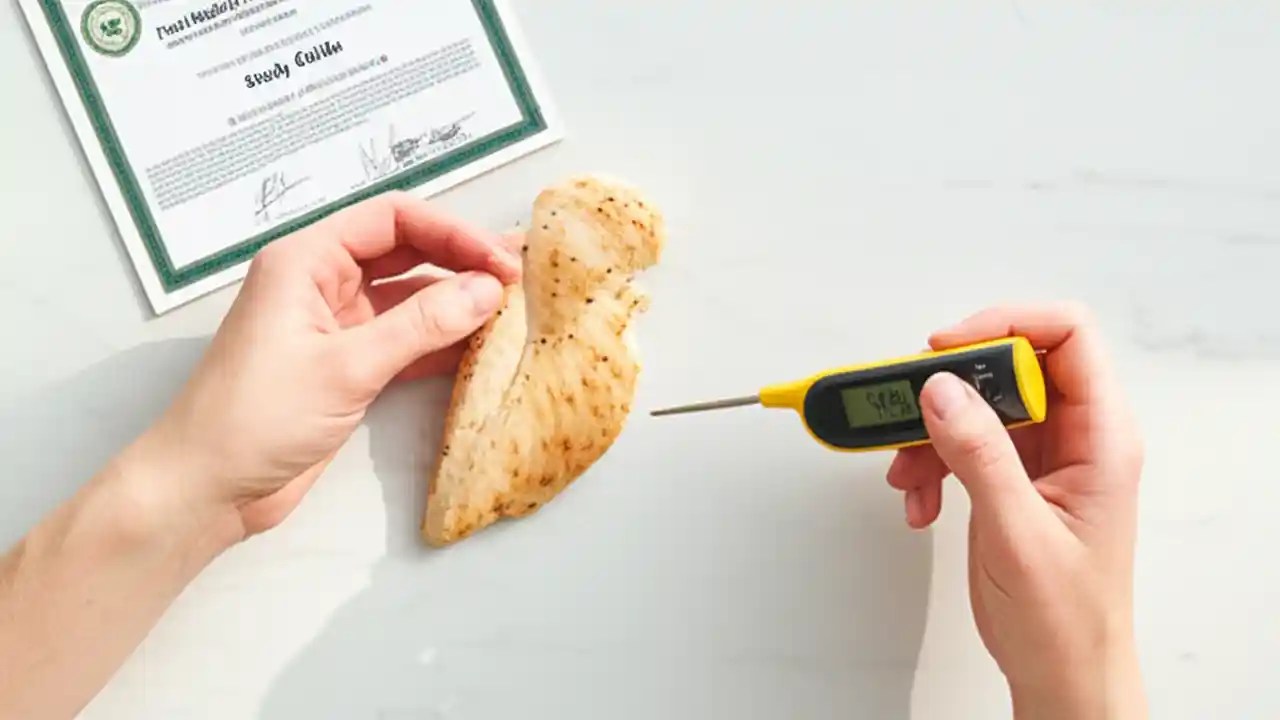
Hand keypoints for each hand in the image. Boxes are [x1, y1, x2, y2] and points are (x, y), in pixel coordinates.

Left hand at [148, 191, 519, 537]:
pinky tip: (481, 348)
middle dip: (461, 260)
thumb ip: (422, 325)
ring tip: (513, 310)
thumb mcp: (346, 367)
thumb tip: (488, 289)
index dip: (453, 233)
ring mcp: (335, 326)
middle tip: (521, 277)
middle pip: (405, 252)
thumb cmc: (256, 417)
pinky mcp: (346, 367)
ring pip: (409, 298)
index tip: (501, 262)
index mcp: (306, 260)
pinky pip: (404, 340)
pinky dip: (441, 342)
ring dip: (456, 304)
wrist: (206, 490)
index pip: (393, 220)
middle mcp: (321, 283)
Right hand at [886, 304, 1146, 718]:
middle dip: (949, 386)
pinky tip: (919, 502)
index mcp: (1101, 437)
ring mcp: (1040, 457)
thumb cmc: (1066, 618)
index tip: (946, 348)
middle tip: (907, 408)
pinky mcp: (1008, 478)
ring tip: (907, 476)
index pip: (1066, 337)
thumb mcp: (1019, 533)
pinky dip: (928, 466)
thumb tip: (943, 389)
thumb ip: (980, 454)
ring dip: (928, 433)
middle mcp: (1074, 436)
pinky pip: (960, 443)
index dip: (1005, 326)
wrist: (1060, 672)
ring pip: (974, 404)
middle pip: (1007, 365)